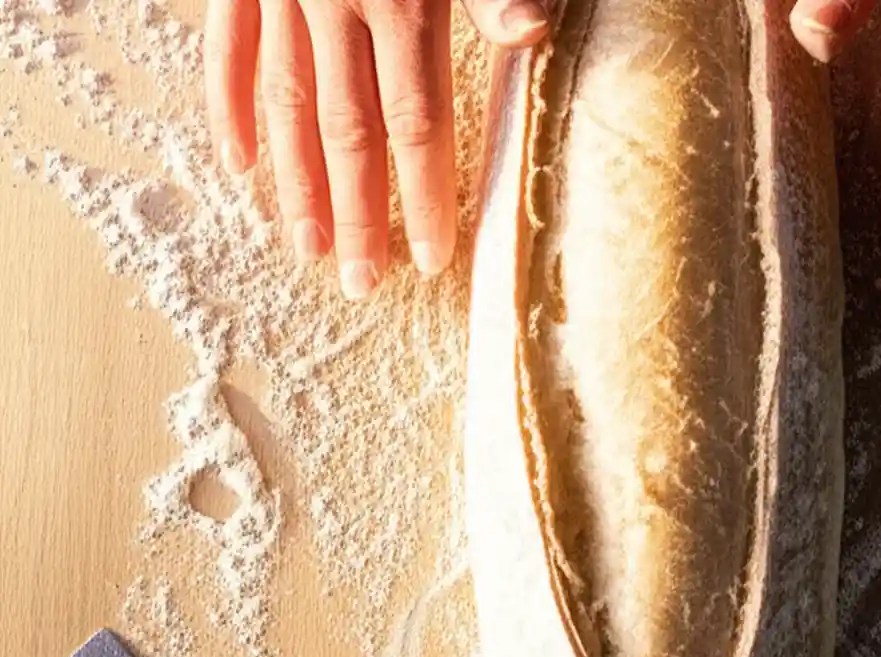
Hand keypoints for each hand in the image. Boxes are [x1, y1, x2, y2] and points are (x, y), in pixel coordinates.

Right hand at [204, 0, 550, 298]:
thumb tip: (532, 36)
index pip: (418, 118)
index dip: (427, 192)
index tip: (434, 258)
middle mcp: (337, 5)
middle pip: (351, 132)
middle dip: (360, 215)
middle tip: (364, 283)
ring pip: (287, 104)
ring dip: (297, 182)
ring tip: (304, 249)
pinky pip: (226, 47)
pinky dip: (228, 106)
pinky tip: (241, 164)